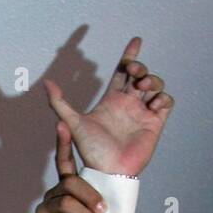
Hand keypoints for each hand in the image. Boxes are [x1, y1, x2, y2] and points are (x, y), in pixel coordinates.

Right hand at [31, 123, 105, 212]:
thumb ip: (95, 204)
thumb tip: (115, 200)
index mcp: (65, 187)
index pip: (64, 161)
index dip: (63, 143)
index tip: (63, 124)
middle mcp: (52, 194)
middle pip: (70, 183)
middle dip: (90, 196)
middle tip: (103, 210)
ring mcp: (45, 210)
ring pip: (67, 203)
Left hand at [44, 37, 172, 175]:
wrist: (108, 171)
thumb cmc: (90, 151)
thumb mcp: (73, 123)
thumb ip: (59, 103)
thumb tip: (46, 84)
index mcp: (112, 100)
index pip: (123, 72)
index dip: (130, 55)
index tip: (136, 41)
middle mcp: (128, 104)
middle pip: (140, 75)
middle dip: (140, 67)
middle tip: (133, 72)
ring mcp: (142, 113)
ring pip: (155, 85)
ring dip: (152, 80)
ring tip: (142, 87)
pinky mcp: (155, 123)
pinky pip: (166, 103)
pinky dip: (163, 97)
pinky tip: (153, 102)